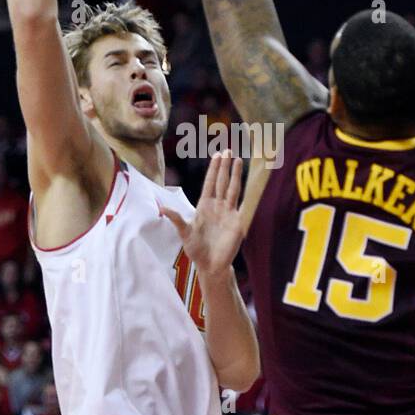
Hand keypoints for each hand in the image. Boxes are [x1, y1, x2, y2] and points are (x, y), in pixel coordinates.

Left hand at [160, 151, 245, 281]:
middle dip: (225, 166)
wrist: (210, 265)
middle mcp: (218, 206)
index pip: (210, 183)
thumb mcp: (184, 233)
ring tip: (238, 160)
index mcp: (204, 206)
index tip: (217, 155)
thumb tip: (161, 208)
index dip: (214, 169)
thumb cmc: (196, 250)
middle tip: (229, 150)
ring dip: (235, 175)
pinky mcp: (238, 222)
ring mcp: (229, 213)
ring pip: (233, 189)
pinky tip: (253, 185)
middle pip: (222, 181)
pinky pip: (244, 206)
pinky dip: (249, 195)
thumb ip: (176, 219)